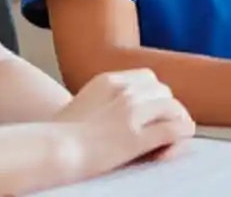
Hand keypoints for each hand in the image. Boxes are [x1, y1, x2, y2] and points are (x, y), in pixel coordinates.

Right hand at [55, 69, 195, 180]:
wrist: (51, 150)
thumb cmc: (60, 136)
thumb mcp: (85, 105)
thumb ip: (105, 102)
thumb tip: (122, 115)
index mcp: (109, 81)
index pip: (149, 79)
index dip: (156, 96)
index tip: (154, 111)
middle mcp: (123, 91)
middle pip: (164, 92)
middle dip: (168, 109)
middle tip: (165, 126)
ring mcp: (130, 113)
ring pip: (173, 108)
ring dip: (176, 122)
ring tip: (174, 137)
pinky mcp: (136, 137)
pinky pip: (173, 130)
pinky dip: (179, 137)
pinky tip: (174, 145)